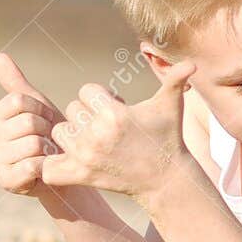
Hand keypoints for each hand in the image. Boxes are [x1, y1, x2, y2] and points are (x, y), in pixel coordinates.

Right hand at [0, 54, 66, 194]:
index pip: (19, 100)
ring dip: (49, 149)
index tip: (48, 117)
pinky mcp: (6, 181)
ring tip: (48, 153)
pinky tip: (45, 168)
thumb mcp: (37, 105)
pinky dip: (45, 167)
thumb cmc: (50, 133)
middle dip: (48, 130)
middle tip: (50, 139)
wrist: (64, 167)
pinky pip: (31, 166)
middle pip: (28, 122)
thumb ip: (17, 83)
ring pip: (33, 144)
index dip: (41, 108)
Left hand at [42, 65, 195, 201]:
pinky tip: (70, 159)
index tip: (115, 106)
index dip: (100, 96)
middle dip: (88, 114)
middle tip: (106, 126)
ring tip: (92, 140)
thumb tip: (192, 63)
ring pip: (60, 132)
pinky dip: (53, 164)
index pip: (86, 91)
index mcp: (115, 114)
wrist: (165, 178)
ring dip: (72, 134)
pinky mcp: (80, 175)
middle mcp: (97, 135)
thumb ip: (177, 80)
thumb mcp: (172, 106)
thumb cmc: (167, 136)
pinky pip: (48, 168)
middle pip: (72, 109)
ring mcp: (86, 156)